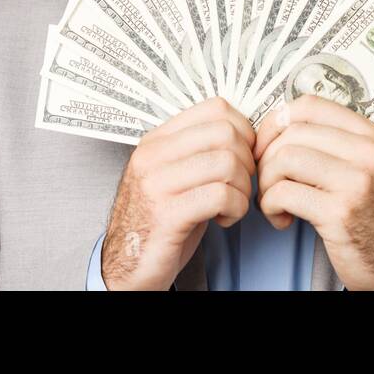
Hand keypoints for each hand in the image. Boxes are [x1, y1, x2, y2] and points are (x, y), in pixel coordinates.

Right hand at [101, 97, 254, 289]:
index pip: (214, 108)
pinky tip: (224, 219)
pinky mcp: (167, 215)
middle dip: (246, 161)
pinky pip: (221, 196)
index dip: (243, 129)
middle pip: (225, 134)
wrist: (127, 265)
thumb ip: (199, 150)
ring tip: (231, 204)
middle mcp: (153, 156)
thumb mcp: (173, 175)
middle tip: (239, 183)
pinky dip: (236, 209)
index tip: (245, 153)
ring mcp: (156, 184)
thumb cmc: (158, 222)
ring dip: (242, 188)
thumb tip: (245, 133)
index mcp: (157, 141)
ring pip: (227, 163)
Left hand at [253, 94, 373, 289]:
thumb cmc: (371, 216)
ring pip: (284, 159)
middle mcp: (369, 152)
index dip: (277, 121)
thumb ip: (330, 142)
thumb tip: (276, 126)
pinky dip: (270, 205)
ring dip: (267, 182)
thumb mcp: (363, 167)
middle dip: (267, 157)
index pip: (311, 105)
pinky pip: (283, 193)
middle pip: (293, 132)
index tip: (267, 142)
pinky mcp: (340, 212)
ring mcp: (357, 181)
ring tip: (274, 200)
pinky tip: (282, 218)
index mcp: (372, 135)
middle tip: (269, 179)